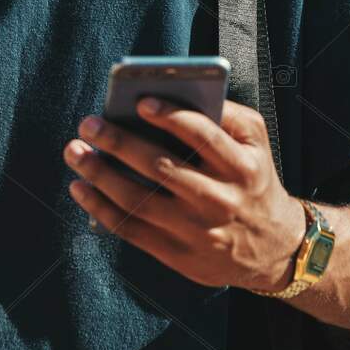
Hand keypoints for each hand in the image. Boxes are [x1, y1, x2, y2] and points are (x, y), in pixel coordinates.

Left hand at [63, 98, 306, 292]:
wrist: (273, 247)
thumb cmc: (252, 180)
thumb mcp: (256, 144)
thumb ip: (224, 116)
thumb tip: (172, 93)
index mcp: (242, 167)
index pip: (205, 137)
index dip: (172, 118)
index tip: (140, 102)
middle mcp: (220, 201)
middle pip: (161, 168)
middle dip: (119, 143)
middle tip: (88, 124)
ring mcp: (197, 232)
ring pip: (139, 201)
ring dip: (100, 175)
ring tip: (75, 152)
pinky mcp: (179, 256)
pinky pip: (132, 231)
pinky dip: (101, 208)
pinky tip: (81, 188)